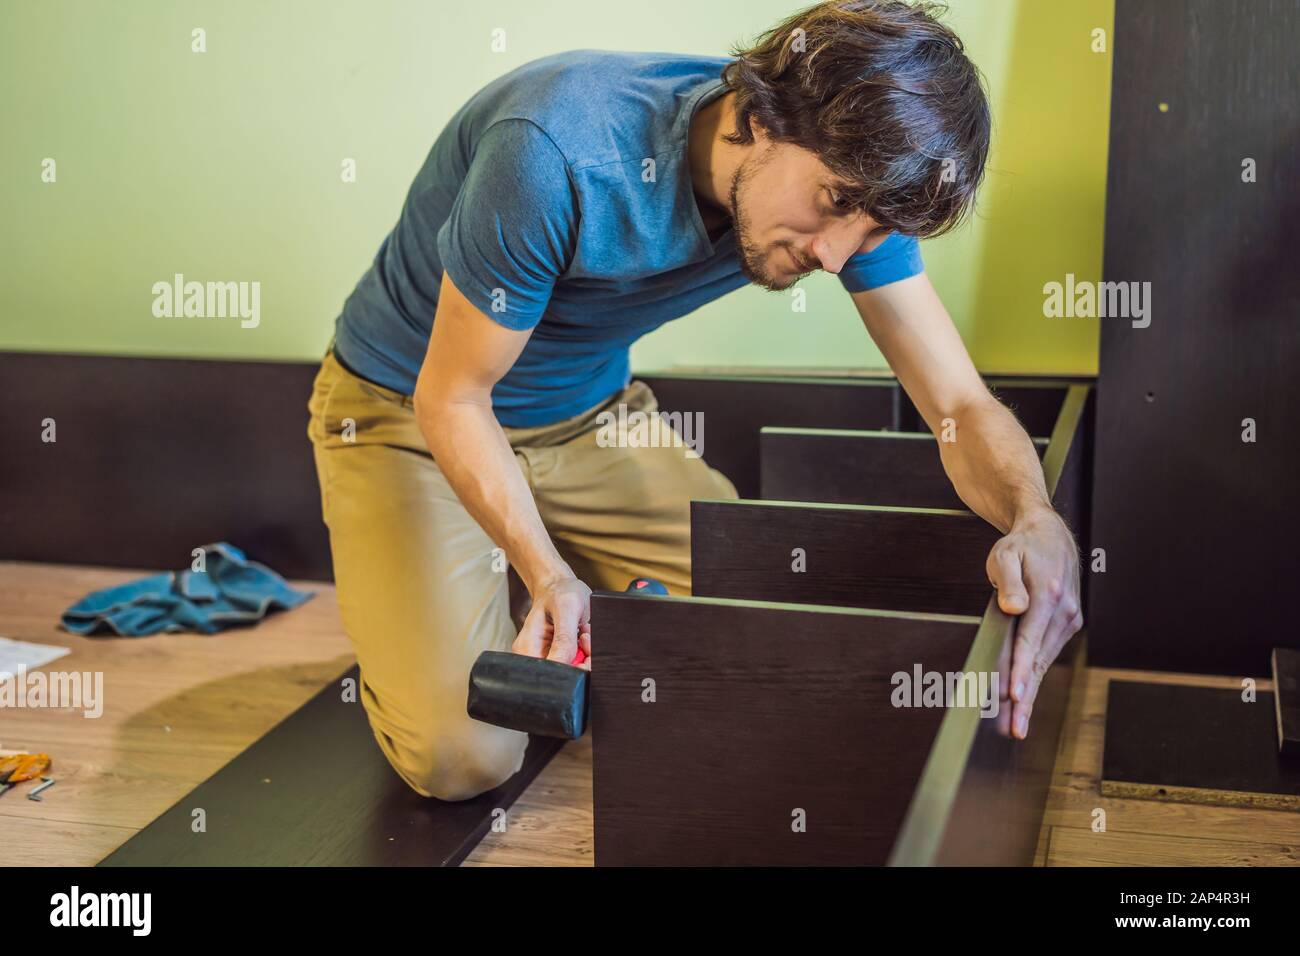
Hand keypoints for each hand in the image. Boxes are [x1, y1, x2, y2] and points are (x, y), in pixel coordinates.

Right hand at [512, 575, 592, 669]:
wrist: (559, 586)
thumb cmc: (560, 592)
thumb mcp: (566, 609)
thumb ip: (564, 638)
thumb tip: (563, 663)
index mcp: (528, 647)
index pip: (550, 674)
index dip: (572, 671)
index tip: (586, 655)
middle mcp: (533, 656)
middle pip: (561, 676)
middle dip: (580, 663)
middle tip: (585, 640)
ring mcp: (545, 656)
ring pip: (571, 671)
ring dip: (584, 657)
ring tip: (582, 635)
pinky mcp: (556, 655)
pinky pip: (574, 663)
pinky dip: (584, 654)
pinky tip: (581, 638)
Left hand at [985, 508, 1082, 739]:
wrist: (1049, 536)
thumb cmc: (1022, 546)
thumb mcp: (1006, 555)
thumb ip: (1008, 581)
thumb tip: (1014, 607)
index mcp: (1048, 596)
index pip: (1030, 641)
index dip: (1022, 670)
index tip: (1015, 695)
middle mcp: (1063, 612)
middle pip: (1039, 661)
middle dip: (1026, 697)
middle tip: (1013, 728)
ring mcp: (1068, 620)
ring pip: (1044, 663)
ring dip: (1030, 694)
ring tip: (1013, 724)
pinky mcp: (1066, 625)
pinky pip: (1046, 655)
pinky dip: (1035, 677)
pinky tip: (1022, 699)